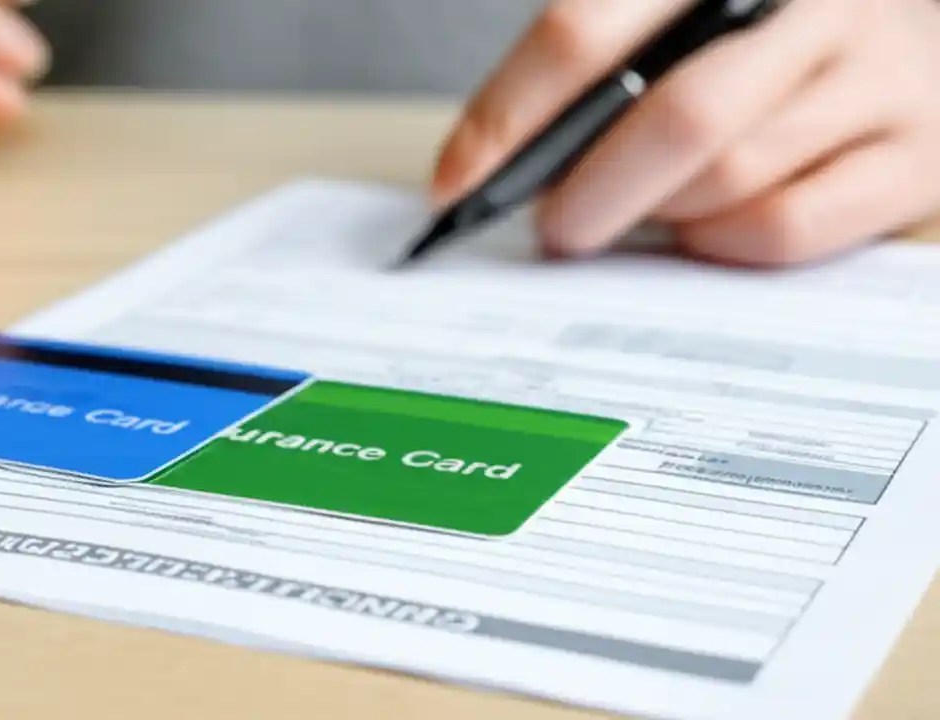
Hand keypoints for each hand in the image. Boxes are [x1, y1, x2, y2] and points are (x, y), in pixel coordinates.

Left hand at [431, 0, 939, 266]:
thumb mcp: (678, 16)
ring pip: (728, 179)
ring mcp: (878, 75)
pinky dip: (721, 244)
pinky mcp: (915, 155)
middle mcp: (816, 3)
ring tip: (638, 214)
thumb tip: (495, 165)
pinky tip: (705, 228)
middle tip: (556, 227)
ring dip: (658, 216)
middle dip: (591, 193)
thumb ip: (600, 64)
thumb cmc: (758, 34)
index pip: (585, 31)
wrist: (911, 38)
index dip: (507, 116)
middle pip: (675, 118)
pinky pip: (784, 229)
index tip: (456, 185)